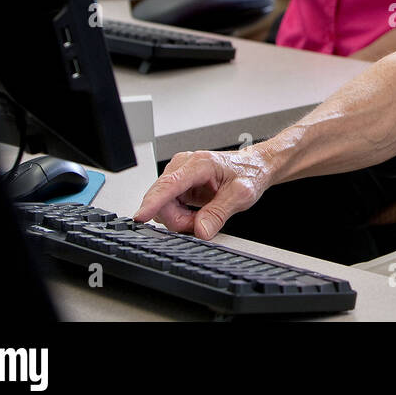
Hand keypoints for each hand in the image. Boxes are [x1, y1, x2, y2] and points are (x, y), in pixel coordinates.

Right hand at [134, 148, 273, 239]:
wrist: (254, 166)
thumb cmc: (249, 173)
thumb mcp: (241, 195)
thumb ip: (219, 213)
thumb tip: (201, 231)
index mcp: (199, 164)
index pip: (169, 185)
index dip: (153, 203)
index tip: (141, 217)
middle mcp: (183, 166)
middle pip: (163, 202)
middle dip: (179, 220)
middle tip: (203, 223)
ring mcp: (178, 175)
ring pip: (164, 208)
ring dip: (180, 219)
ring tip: (204, 216)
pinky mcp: (177, 185)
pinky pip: (168, 208)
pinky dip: (181, 217)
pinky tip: (197, 214)